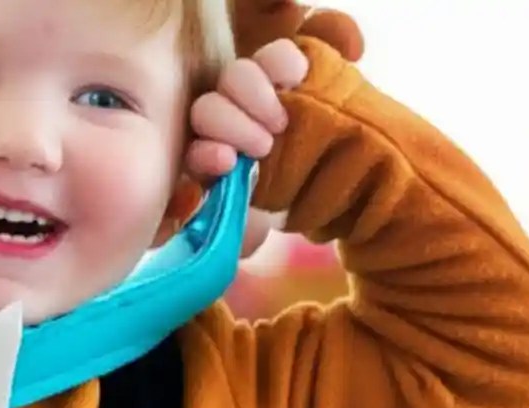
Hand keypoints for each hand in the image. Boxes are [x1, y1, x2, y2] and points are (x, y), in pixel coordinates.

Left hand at [186, 39, 308, 256]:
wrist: (336, 189)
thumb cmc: (283, 208)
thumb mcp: (256, 229)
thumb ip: (236, 230)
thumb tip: (231, 227)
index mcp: (209, 158)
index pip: (191, 147)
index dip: (204, 152)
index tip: (225, 161)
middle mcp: (224, 122)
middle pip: (207, 107)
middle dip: (229, 125)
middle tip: (260, 147)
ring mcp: (253, 96)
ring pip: (235, 76)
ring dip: (252, 97)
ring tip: (279, 122)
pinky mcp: (287, 75)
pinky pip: (277, 55)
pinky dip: (282, 64)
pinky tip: (295, 81)